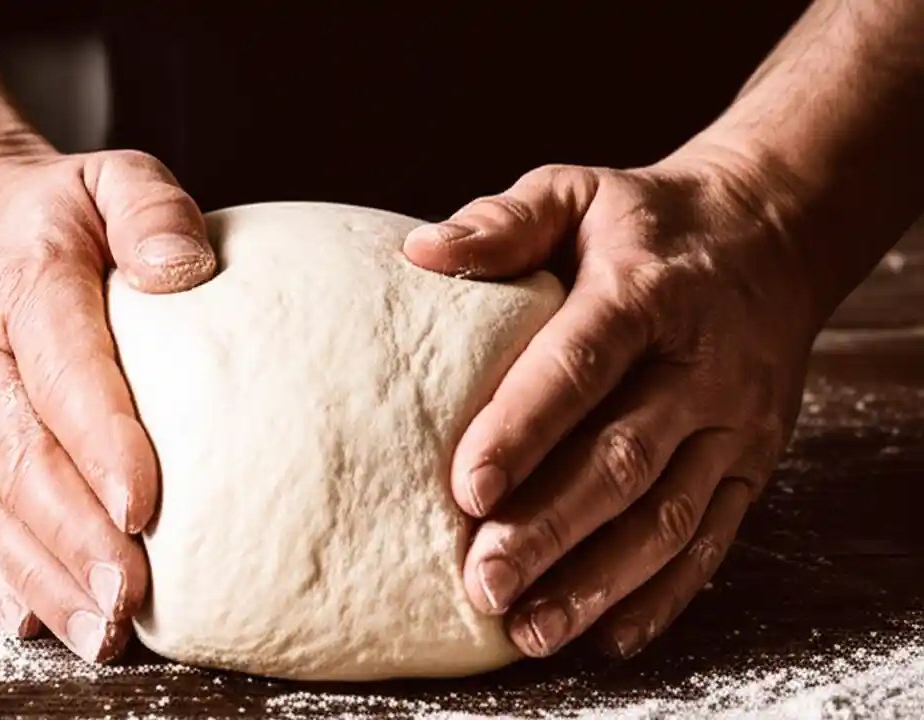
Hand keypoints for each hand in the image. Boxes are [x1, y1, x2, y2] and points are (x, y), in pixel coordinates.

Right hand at [0, 145, 214, 661]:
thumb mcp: (111, 175)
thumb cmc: (51, 212)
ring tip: (98, 630)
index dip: (99, 440)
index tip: (143, 504)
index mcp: (21, 284)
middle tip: (129, 596)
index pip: (60, 370)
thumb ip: (152, 208)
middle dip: (75, 536)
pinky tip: (32, 621)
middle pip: (21, 458)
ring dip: (40, 575)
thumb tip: (185, 269)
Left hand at [404, 148, 817, 658]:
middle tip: (483, 582)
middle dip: (551, 527)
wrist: (767, 236)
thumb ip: (504, 223)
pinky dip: (662, 595)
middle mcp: (699, 366)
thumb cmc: (645, 221)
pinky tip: (606, 635)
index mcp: (646, 291)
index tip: (465, 487)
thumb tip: (420, 253)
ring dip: (599, 581)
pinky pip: (711, 541)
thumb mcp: (576, 192)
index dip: (525, 428)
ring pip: (668, 517)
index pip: (582, 364)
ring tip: (529, 629)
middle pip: (623, 458)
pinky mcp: (751, 464)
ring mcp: (733, 424)